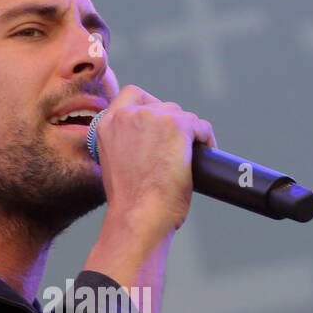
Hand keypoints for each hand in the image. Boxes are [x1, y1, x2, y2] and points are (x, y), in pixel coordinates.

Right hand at [94, 84, 215, 244]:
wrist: (139, 217)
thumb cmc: (130, 204)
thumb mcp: (116, 165)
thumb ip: (127, 144)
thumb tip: (153, 142)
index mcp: (107, 125)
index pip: (131, 95)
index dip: (150, 105)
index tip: (160, 122)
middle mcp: (127, 116)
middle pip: (162, 106)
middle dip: (174, 125)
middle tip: (179, 148)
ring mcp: (153, 118)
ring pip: (182, 116)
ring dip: (190, 134)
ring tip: (191, 156)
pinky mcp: (177, 126)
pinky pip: (200, 126)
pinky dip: (206, 140)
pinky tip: (205, 155)